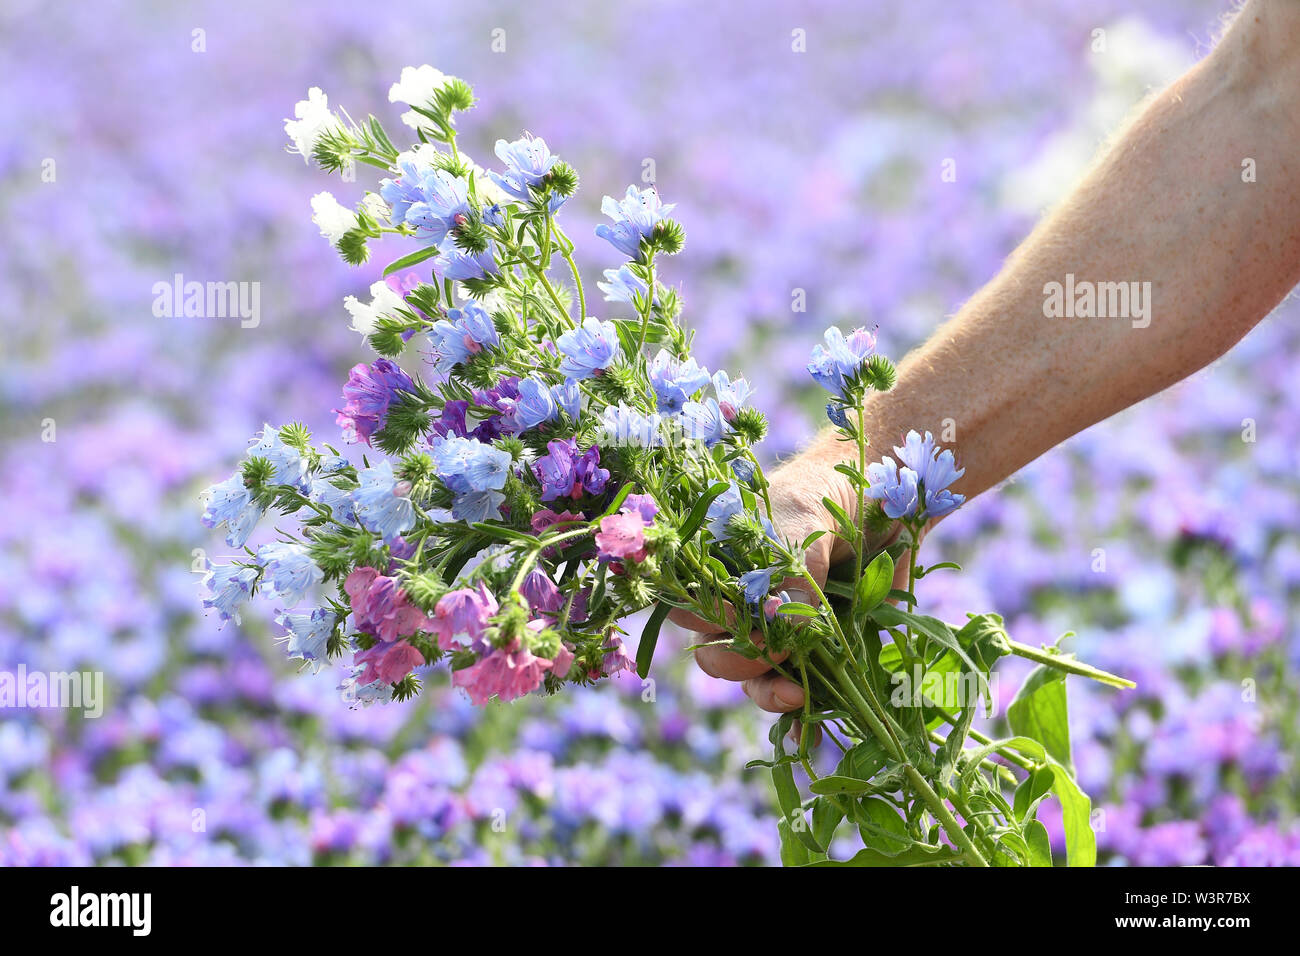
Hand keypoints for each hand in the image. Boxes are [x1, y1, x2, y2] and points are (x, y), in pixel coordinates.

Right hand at [668, 441, 865, 713]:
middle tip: (774, 651)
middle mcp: (742, 605)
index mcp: (720, 569)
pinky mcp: (820, 653)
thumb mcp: (804, 520)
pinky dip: (800, 716)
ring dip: (768, 694)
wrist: (888, 493)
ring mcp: (780, 632)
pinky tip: (808, 729)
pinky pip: (801, 693)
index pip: (687, 607)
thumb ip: (788, 571)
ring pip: (753, 680)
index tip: (736, 621)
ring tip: (797, 694)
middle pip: (715, 653)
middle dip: (738, 661)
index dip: (704, 622)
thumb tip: (780, 627)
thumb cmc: (828, 493)